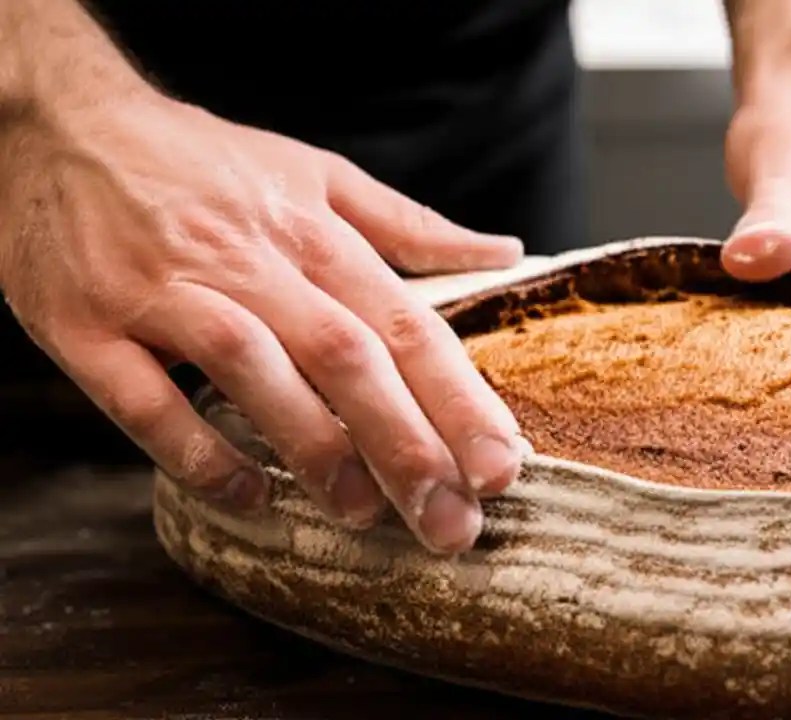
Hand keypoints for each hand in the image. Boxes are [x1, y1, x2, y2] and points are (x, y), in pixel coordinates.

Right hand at [0, 91, 525, 552]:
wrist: (62, 123)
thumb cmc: (204, 163)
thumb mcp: (317, 175)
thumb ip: (411, 225)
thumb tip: (507, 253)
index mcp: (313, 232)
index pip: (405, 323)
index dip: (459, 399)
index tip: (503, 465)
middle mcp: (249, 261)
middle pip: (345, 355)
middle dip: (408, 445)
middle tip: (452, 522)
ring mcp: (165, 292)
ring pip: (254, 371)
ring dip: (315, 448)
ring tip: (366, 514)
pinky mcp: (88, 325)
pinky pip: (144, 400)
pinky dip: (196, 453)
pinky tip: (247, 495)